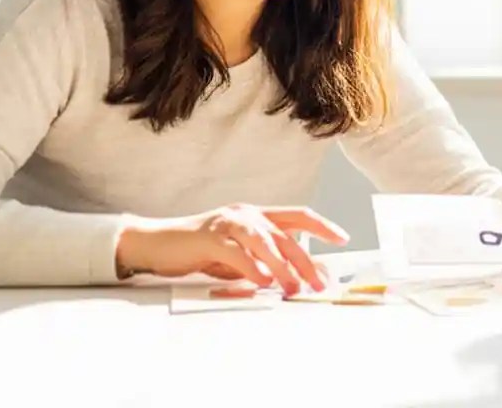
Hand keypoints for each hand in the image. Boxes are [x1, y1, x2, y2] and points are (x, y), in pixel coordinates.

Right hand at [115, 204, 348, 293]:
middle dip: (306, 261)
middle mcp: (246, 214)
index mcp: (257, 215)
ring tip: (294, 288)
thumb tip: (296, 277)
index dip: (322, 226)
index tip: (343, 238)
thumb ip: (263, 262)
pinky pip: (237, 253)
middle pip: (286, 235)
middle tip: (319, 283)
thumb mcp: (238, 256)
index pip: (298, 216)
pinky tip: (263, 282)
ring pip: (264, 242)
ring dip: (282, 267)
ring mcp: (228, 223)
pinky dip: (253, 268)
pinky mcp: (210, 237)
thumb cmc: (200, 252)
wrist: (159, 243)